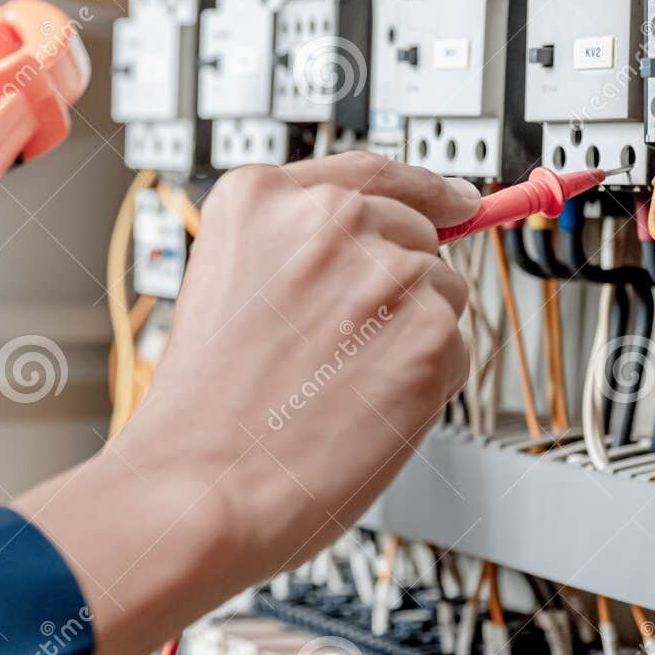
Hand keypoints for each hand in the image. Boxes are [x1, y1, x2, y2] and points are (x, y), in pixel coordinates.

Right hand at [14, 153, 477, 654]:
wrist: (199, 484)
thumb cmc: (203, 408)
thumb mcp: (228, 283)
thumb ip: (298, 248)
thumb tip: (387, 241)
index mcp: (263, 196)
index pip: (372, 170)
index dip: (421, 189)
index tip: (454, 198)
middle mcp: (329, 219)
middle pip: (417, 231)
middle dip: (398, 286)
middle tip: (347, 347)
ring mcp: (385, 272)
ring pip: (444, 291)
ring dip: (412, 335)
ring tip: (341, 383)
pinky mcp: (431, 333)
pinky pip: (456, 349)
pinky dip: (426, 384)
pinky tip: (364, 407)